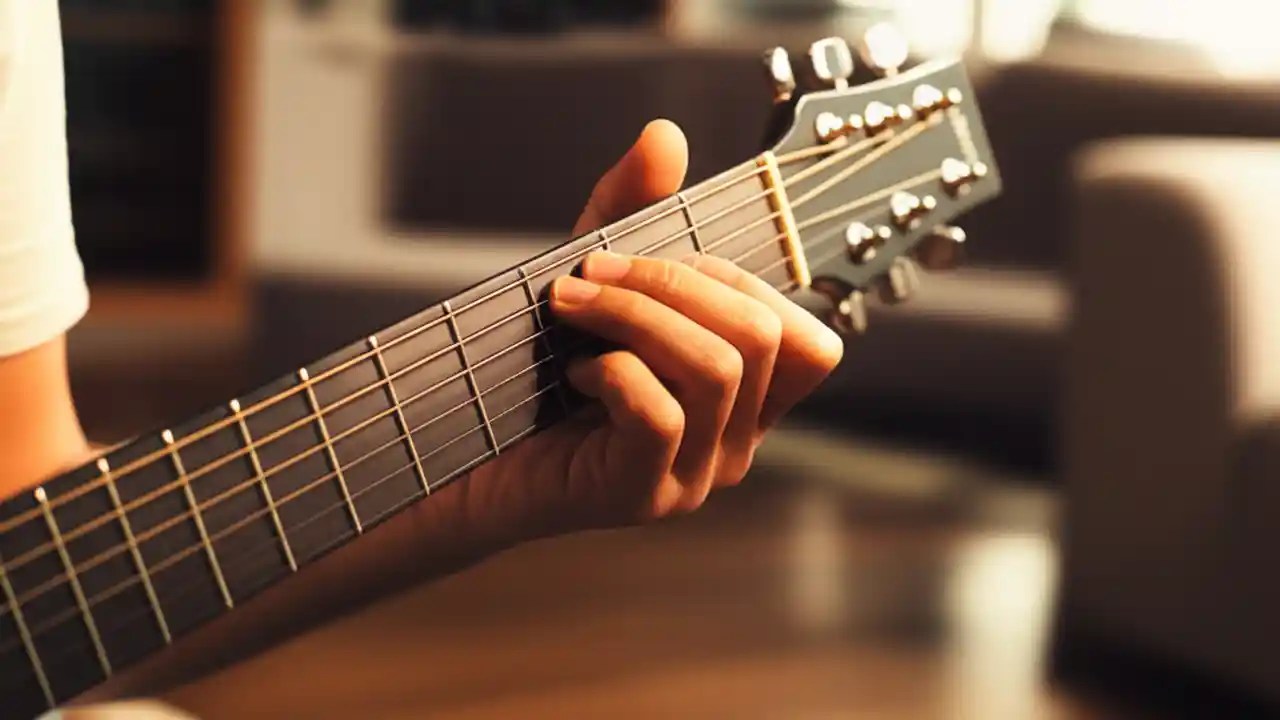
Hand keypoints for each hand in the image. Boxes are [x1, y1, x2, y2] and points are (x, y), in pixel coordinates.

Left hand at [465, 120, 842, 537]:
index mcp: (743, 400)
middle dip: (673, 281)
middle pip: (761, 335)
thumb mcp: (594, 279)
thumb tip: (665, 134)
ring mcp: (695, 476)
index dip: (741, 281)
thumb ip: (633, 211)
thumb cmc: (538, 370)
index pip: (808, 342)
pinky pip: (659, 415)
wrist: (467, 458)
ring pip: (715, 369)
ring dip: (633, 314)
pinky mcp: (643, 495)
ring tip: (569, 305)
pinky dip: (612, 372)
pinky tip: (575, 373)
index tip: (662, 260)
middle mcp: (735, 443)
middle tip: (591, 270)